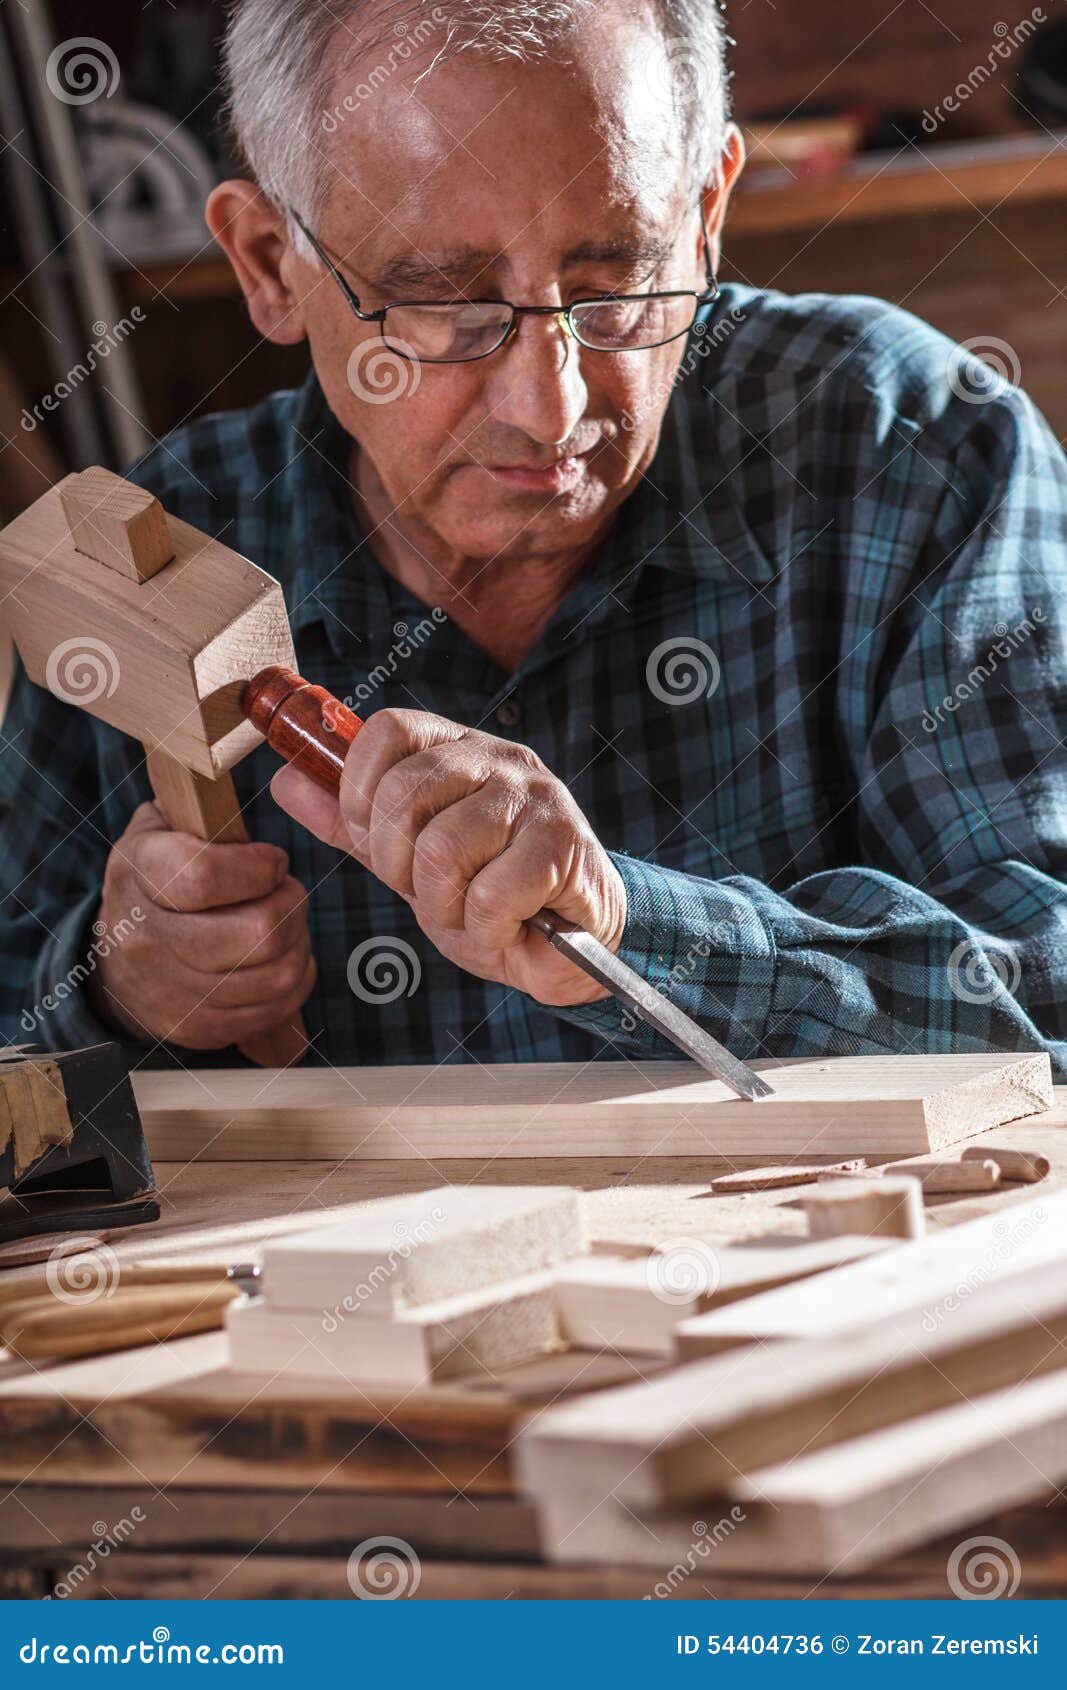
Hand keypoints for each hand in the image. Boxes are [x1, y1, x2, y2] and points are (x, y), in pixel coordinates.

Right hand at [89, 803, 314, 1048]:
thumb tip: (238, 764)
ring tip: (285, 922)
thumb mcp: (157, 830)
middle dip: (291, 906)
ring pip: (277, 974)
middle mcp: (148, 941)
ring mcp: (172, 994)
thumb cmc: (154, 881)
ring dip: (299, 942)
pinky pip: (276, 1008)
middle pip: (257, 934)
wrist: (117, 966)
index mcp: (137, 874)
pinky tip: (281, 957)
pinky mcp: (198, 1030)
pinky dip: (296, 979)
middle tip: (285, 892)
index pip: (203, 876)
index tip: (271, 860)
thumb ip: (196, 805)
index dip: (257, 868)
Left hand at [270, 709, 626, 1005]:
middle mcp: (498, 759)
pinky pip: (491, 893)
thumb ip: (353, 824)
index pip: (388, 728)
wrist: (575, 945)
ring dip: (444, 904)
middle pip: (406, 791)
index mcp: (457, 749)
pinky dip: (484, 928)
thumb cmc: (494, 896)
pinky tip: (505, 927)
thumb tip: (285, 780)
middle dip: (398, 864)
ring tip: (470, 913)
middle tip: (429, 893)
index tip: (373, 841)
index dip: (359, 789)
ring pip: (443, 848)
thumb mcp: (408, 861)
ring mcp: (535, 797)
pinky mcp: (564, 843)